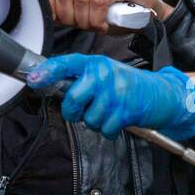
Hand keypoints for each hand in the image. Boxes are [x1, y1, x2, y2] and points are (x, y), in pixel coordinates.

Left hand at [27, 54, 194, 140]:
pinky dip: (108, 130)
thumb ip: (82, 78)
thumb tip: (50, 85)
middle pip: (73, 99)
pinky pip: (104, 129)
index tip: (33, 79)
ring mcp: (115, 93)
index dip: (48, 72)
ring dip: (94, 122)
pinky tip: (116, 120)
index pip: (67, 64)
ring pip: (88, 118)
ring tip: (106, 113)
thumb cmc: (128, 85)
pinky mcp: (125, 111)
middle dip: (73, 111)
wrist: (161, 94)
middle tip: (80, 111)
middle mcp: (104, 75)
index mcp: (96, 64)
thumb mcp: (105, 73)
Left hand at [39, 0, 171, 32]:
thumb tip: (45, 11)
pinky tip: (103, 24)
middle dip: (69, 16)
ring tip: (94, 25)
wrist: (148, 11)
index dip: (49, 1)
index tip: (55, 17)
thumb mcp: (85, 1)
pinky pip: (99, 2)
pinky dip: (98, 19)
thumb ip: (66, 1)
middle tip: (80, 25)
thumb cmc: (114, 7)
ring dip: (85, 20)